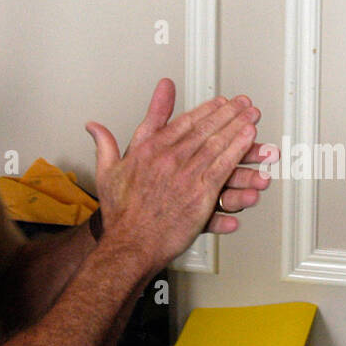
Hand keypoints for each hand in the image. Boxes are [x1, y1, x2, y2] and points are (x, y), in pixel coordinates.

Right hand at [84, 79, 267, 267]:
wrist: (129, 243)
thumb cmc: (120, 214)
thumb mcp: (108, 170)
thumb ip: (105, 143)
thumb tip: (93, 126)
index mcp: (150, 150)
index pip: (183, 122)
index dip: (205, 109)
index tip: (220, 102)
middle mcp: (169, 158)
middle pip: (205, 129)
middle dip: (228, 113)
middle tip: (245, 103)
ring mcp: (186, 176)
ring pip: (217, 144)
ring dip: (237, 127)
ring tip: (252, 116)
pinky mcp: (200, 195)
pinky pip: (224, 168)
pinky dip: (238, 151)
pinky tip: (249, 141)